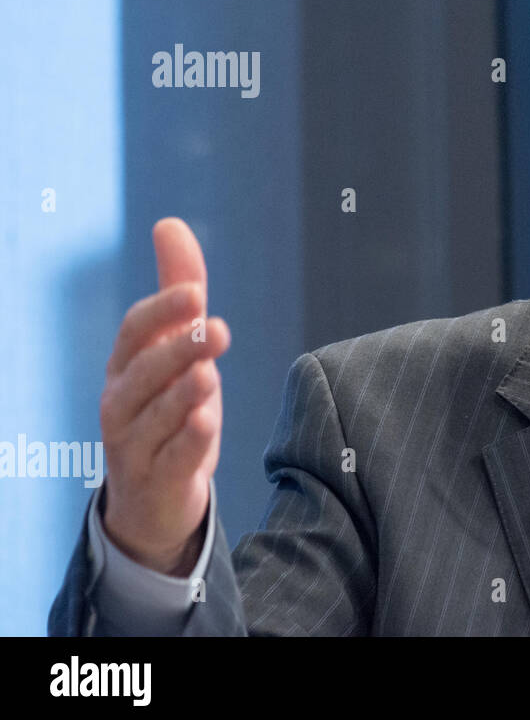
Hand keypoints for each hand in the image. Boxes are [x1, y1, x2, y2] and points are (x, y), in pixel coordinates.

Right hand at [99, 217, 229, 575]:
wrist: (154, 496)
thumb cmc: (167, 407)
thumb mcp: (178, 348)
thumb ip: (178, 288)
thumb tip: (169, 223)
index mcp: (127, 366)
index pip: (135, 331)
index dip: (163, 312)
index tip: (196, 292)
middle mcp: (122, 402)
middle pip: (143, 372)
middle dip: (177, 349)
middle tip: (217, 329)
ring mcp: (136, 444)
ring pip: (155, 416)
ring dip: (182, 395)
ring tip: (209, 374)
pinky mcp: (160, 480)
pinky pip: (172, 459)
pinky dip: (188, 441)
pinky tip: (207, 423)